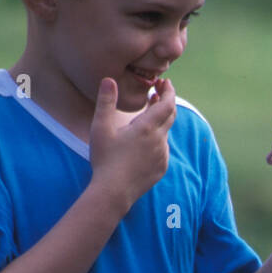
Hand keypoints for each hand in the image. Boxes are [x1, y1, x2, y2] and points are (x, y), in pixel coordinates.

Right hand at [88, 76, 175, 213]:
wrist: (113, 192)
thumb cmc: (105, 159)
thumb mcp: (100, 127)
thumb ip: (106, 101)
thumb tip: (109, 79)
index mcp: (147, 128)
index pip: (168, 104)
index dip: (169, 91)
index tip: (165, 82)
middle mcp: (159, 140)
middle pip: (170, 116)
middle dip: (166, 101)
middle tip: (158, 92)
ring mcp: (162, 156)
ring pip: (165, 133)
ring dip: (160, 121)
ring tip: (148, 115)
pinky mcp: (161, 168)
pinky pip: (163, 149)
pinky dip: (157, 139)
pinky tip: (146, 141)